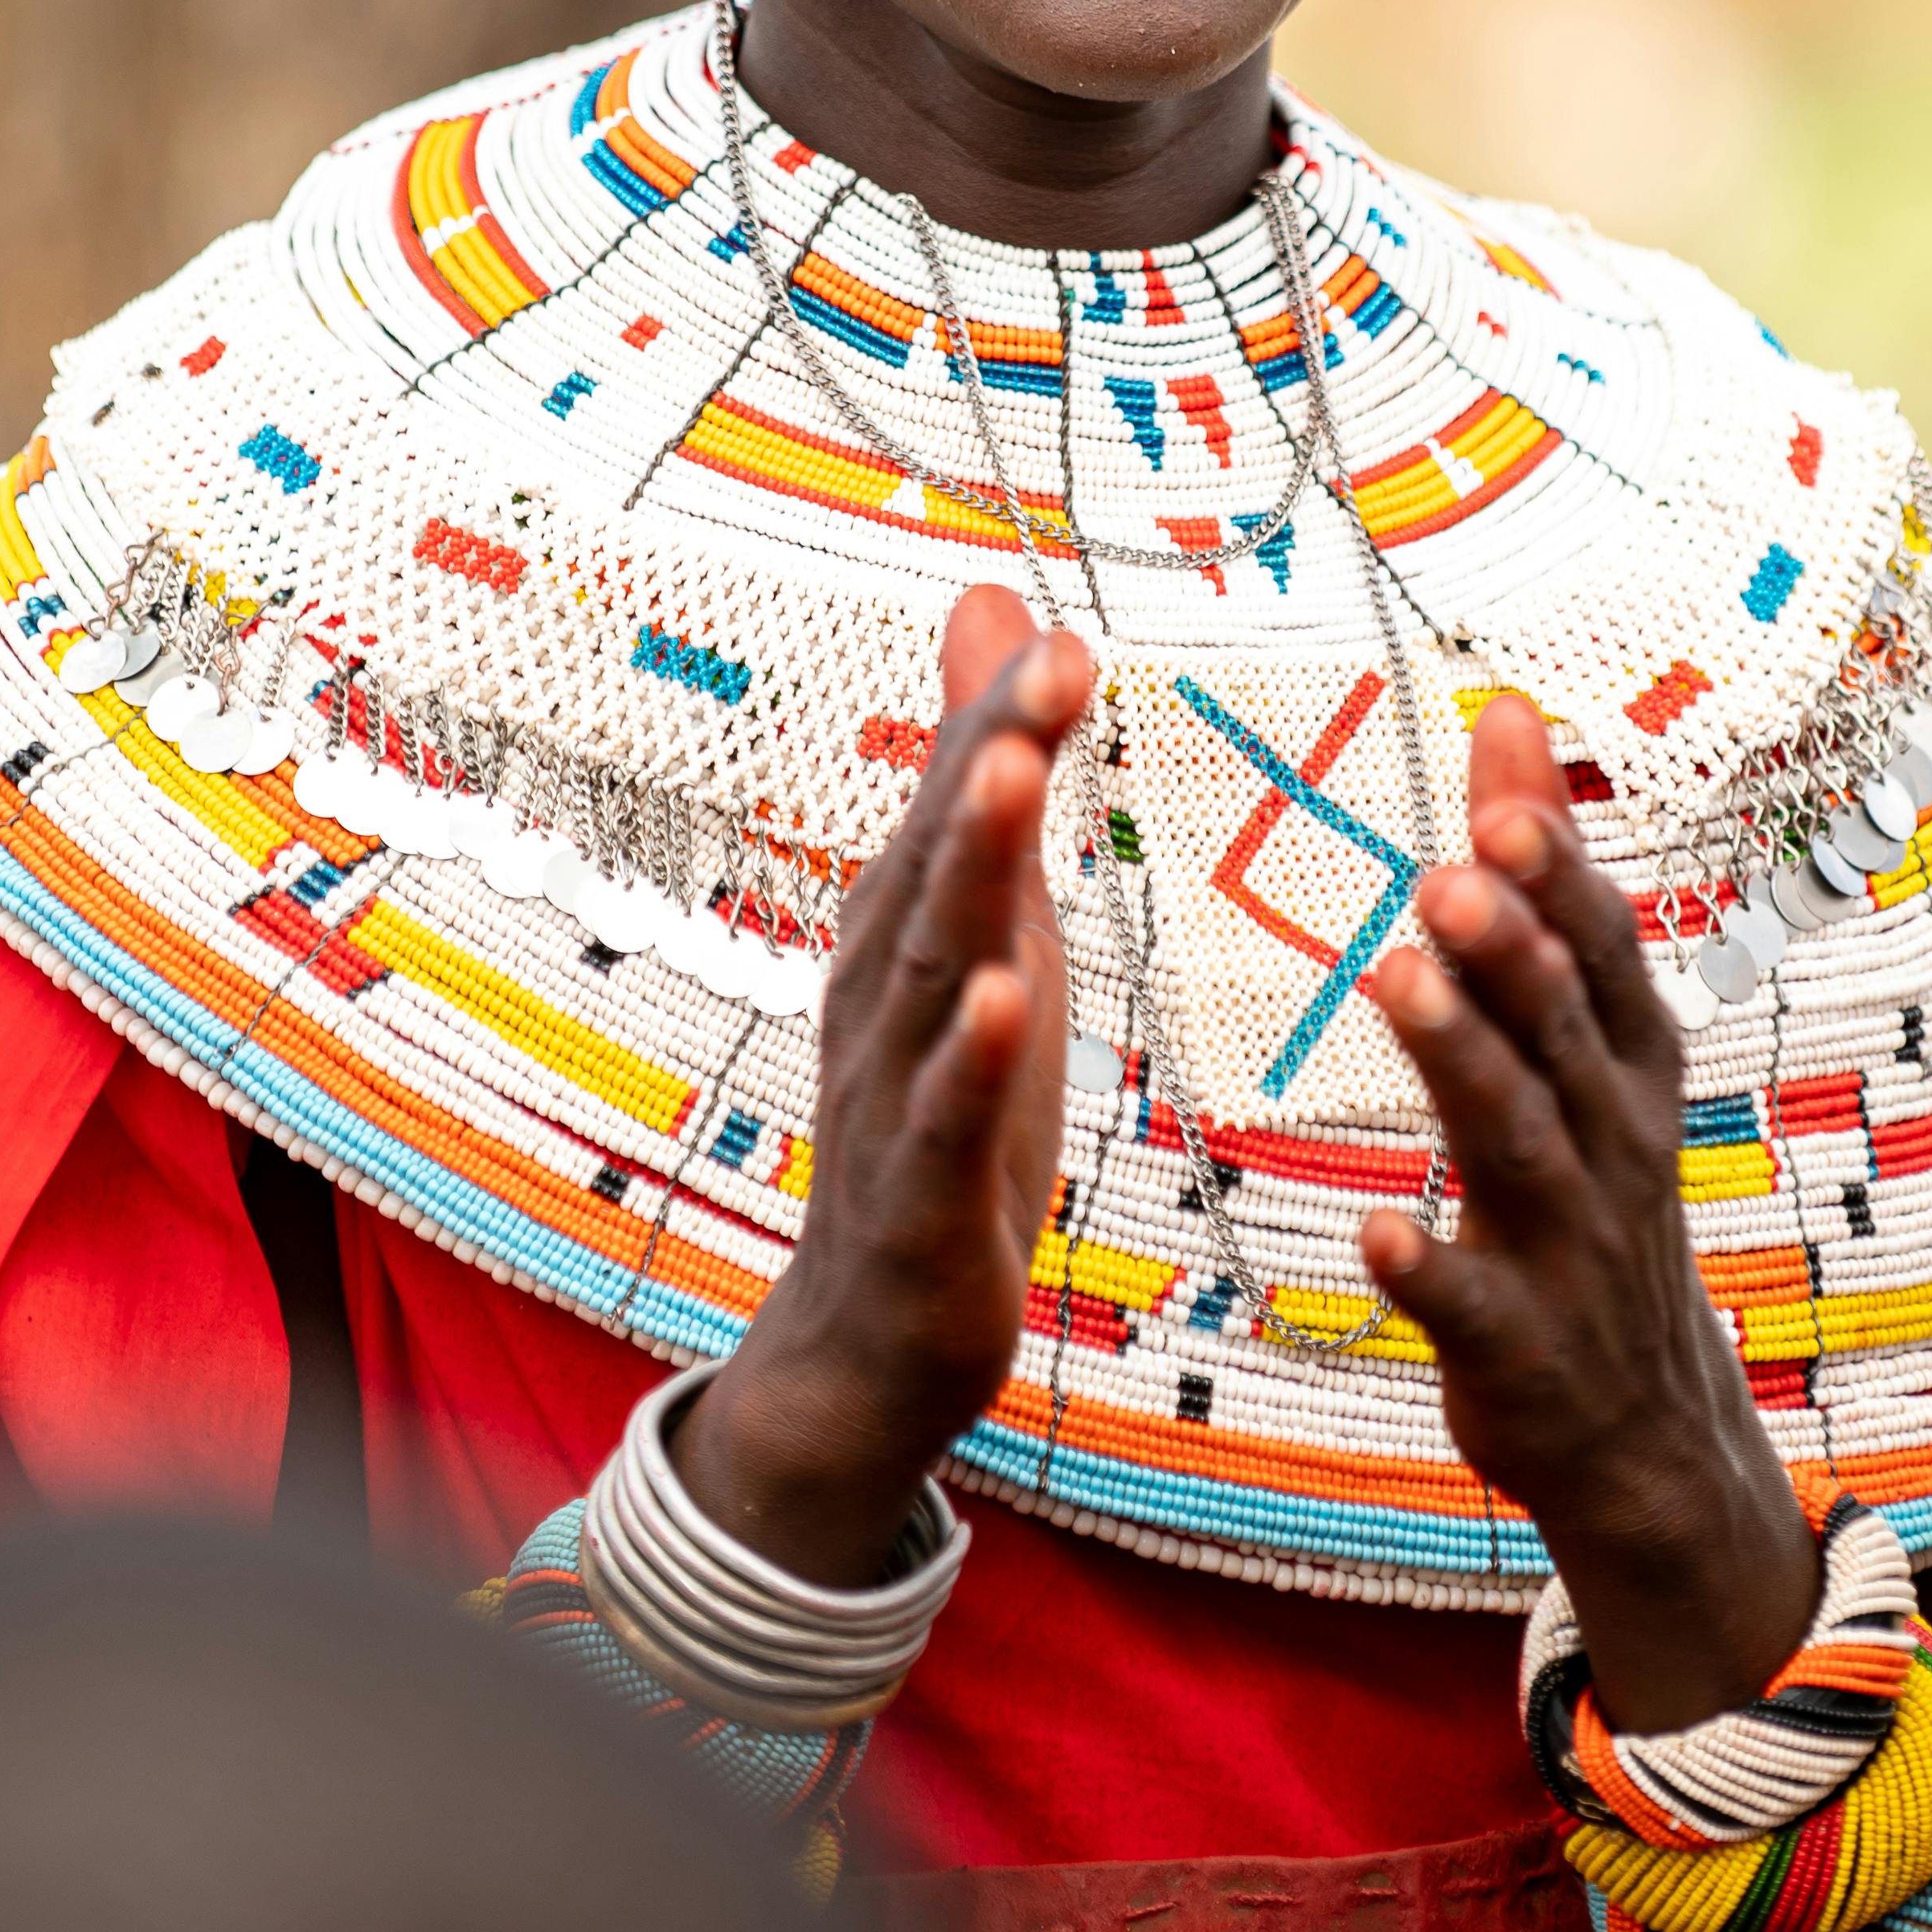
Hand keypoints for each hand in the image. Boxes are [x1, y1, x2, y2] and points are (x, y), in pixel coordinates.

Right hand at [672, 583, 1090, 1585]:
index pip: (954, 805)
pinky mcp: (918, 1199)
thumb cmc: (939, 1105)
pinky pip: (941, 1122)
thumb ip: (982, 775)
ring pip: (932, 971)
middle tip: (1045, 664)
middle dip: (985, 758)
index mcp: (905, 929)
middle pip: (935, 862)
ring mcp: (892, 1093)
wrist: (868, 1330)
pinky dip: (969, 1060)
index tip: (1062, 633)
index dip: (1003, 717)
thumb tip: (991, 601)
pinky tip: (1006, 1000)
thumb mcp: (985, 925)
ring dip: (970, 873)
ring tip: (1012, 778)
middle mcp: (885, 993)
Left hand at [1360, 695, 1818, 1732]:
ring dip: (1462, 1061)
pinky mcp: (1515, 1344)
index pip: (1603, 953)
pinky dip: (1426, 1271)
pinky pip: (1470, 1305)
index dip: (1559, 880)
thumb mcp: (1586, 1031)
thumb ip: (1540, 877)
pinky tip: (1375, 1237)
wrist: (1645, 1426)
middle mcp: (1611, 1139)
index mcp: (1628, 1062)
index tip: (1501, 803)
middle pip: (1561, 1032)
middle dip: (1512, 952)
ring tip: (1396, 979)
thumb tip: (1505, 712)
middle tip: (1447, 873)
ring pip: (1516, 1141)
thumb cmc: (1593, 1183)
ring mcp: (1569, 1245)